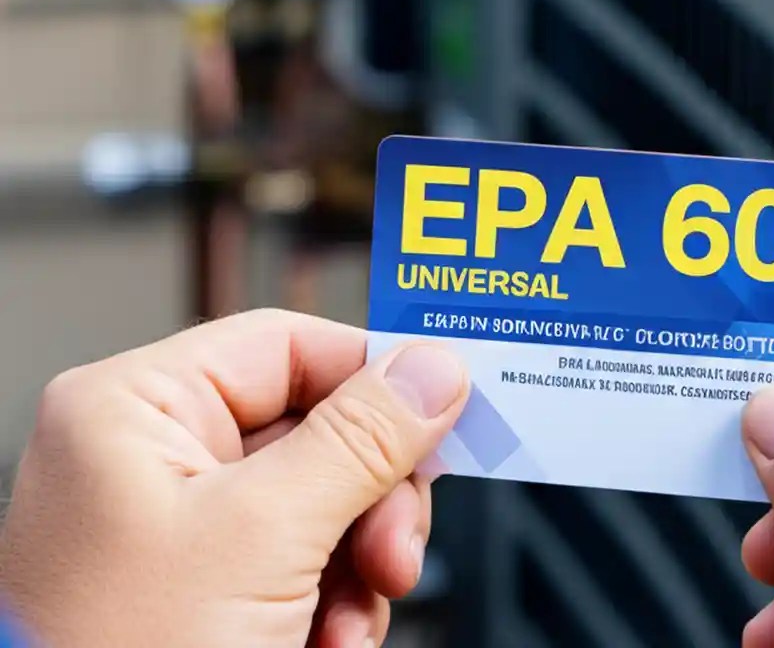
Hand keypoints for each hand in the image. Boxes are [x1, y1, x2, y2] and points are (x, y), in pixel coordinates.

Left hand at [0, 310, 467, 646]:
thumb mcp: (264, 535)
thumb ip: (360, 440)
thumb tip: (434, 370)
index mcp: (135, 408)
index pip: (288, 345)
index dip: (376, 376)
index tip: (448, 411)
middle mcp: (153, 455)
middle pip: (321, 429)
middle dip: (372, 498)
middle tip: (394, 548)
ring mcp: (180, 525)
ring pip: (326, 501)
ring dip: (361, 563)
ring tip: (349, 616)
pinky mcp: (207, 585)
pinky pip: (307, 559)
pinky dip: (336, 602)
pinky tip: (324, 640)